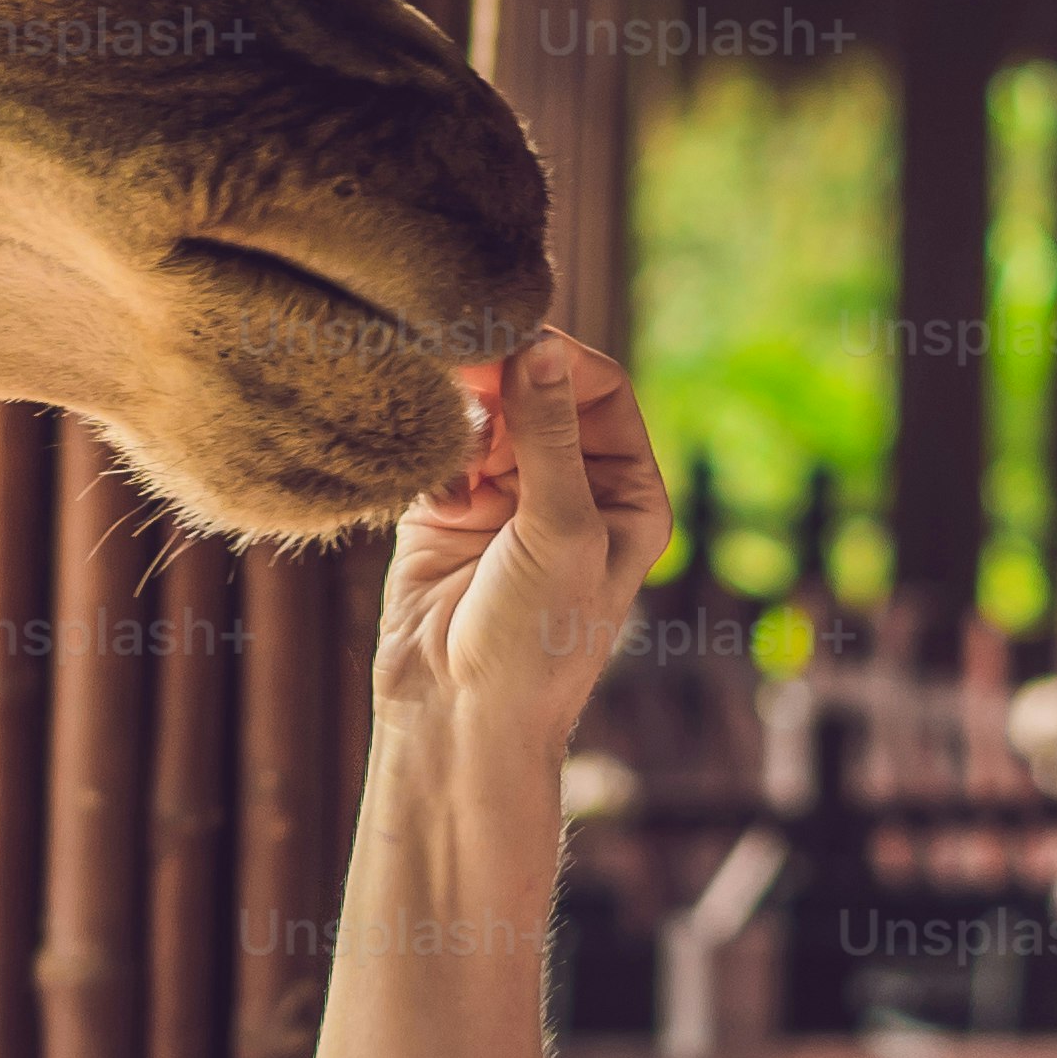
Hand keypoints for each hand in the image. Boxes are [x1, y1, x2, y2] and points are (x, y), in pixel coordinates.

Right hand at [373, 329, 675, 751]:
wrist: (459, 718)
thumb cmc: (536, 641)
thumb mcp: (559, 530)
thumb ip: (547, 434)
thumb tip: (539, 344)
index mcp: (625, 492)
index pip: (600, 389)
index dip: (558, 358)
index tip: (511, 339)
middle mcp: (570, 486)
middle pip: (538, 391)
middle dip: (501, 375)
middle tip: (459, 358)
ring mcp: (505, 496)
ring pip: (484, 412)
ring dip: (463, 412)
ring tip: (447, 429)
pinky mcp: (444, 508)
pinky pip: (438, 446)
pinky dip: (431, 446)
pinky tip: (433, 482)